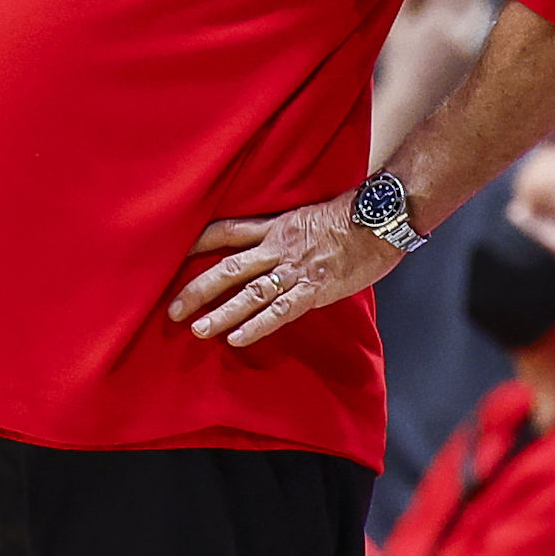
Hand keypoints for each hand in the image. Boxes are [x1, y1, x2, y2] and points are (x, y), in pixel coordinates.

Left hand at [173, 197, 402, 348]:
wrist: (381, 219)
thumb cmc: (352, 216)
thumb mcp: (308, 215)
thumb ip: (287, 232)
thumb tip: (273, 248)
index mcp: (274, 226)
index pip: (226, 232)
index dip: (198, 242)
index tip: (174, 256)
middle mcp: (277, 246)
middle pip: (227, 267)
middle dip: (197, 290)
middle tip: (173, 310)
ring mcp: (294, 269)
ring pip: (248, 293)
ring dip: (221, 314)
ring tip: (198, 330)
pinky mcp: (313, 289)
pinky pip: (279, 311)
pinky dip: (255, 326)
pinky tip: (236, 340)